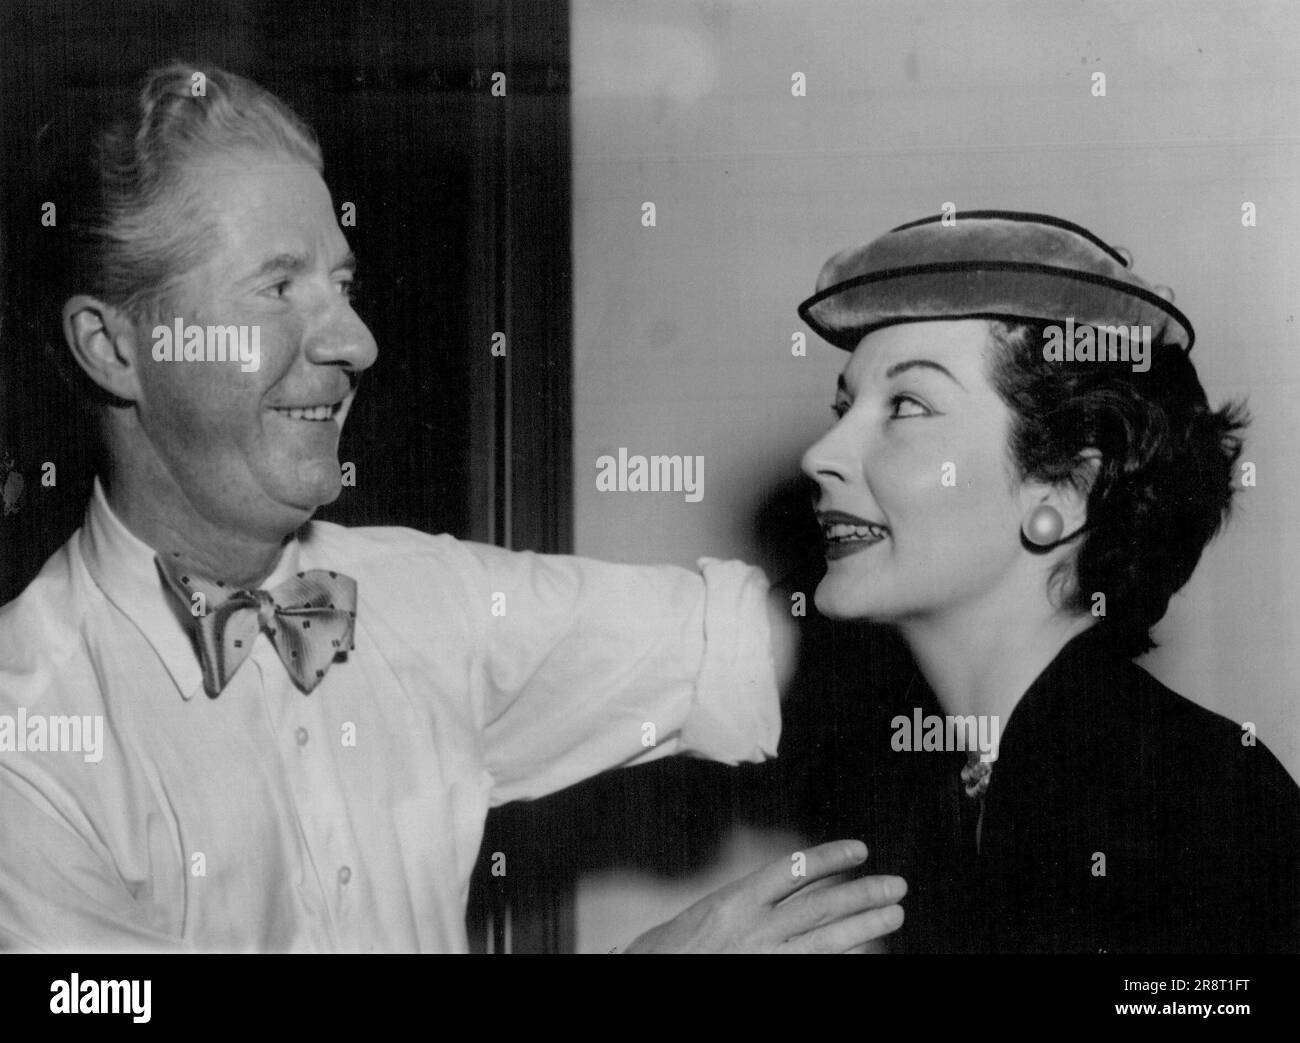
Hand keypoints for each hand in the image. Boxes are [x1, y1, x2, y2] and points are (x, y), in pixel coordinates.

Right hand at [622, 840, 905, 952]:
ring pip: (826, 939)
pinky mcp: (769, 981)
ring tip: (895, 914)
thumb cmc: (666, 953)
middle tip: (897, 885)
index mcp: (734, 902)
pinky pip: (815, 968)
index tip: (859, 850)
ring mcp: (764, 959)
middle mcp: (753, 929)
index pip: (793, 870)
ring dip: (865, 926)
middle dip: (863, 893)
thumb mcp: (702, 916)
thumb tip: (780, 895)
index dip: (831, 858)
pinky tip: (864, 954)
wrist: (645, 980)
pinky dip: (841, 958)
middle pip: (821, 905)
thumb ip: (742, 905)